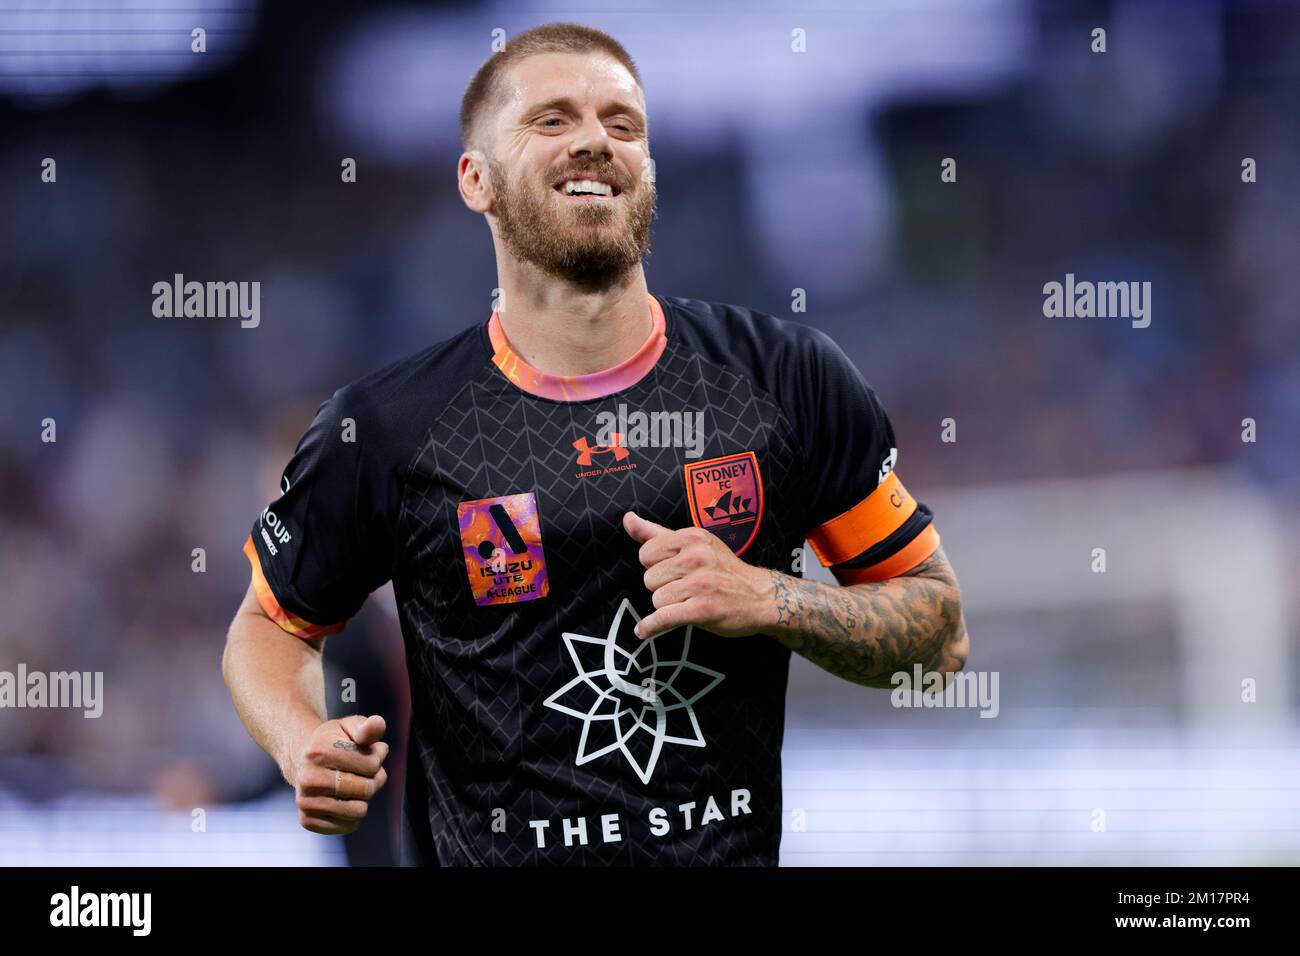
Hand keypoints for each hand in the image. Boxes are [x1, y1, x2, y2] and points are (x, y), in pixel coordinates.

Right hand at [289, 713, 388, 835]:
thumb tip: (377, 724)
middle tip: (363, 771)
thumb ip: (368, 726)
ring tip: (354, 783)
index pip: (371, 765)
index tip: (368, 751)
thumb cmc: (333, 742)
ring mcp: (306, 802)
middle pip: (367, 789)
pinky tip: (343, 798)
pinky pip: (349, 826)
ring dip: (363, 798)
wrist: (303, 760)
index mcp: (319, 751)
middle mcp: (308, 779)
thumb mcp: (350, 726)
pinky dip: (353, 813)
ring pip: (359, 811)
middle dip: (373, 779)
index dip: (377, 757)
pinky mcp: (307, 821)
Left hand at [622, 511, 770, 639]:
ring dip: (667, 606)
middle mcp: (696, 557)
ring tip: (688, 602)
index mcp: (692, 537)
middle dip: (662, 587)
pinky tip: (644, 631)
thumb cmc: (724, 570)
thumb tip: (627, 519)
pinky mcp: (702, 609)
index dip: (655, 566)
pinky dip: (651, 627)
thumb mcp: (695, 543)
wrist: (761, 597)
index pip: (646, 553)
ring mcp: (700, 584)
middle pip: (649, 578)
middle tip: (685, 588)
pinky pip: (662, 618)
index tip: (672, 571)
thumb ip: (656, 533)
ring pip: (656, 599)